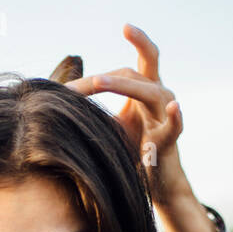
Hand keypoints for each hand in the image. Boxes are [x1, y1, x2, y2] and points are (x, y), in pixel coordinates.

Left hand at [63, 24, 190, 206]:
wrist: (155, 181)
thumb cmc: (133, 149)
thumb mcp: (110, 125)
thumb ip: (93, 110)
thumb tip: (57, 101)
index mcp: (144, 90)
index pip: (126, 69)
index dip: (95, 78)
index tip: (67, 87)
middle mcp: (158, 96)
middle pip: (141, 68)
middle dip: (120, 61)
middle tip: (107, 50)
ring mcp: (165, 116)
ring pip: (151, 92)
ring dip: (124, 86)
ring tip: (98, 82)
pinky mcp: (170, 139)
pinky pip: (175, 125)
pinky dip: (175, 116)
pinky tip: (173, 107)